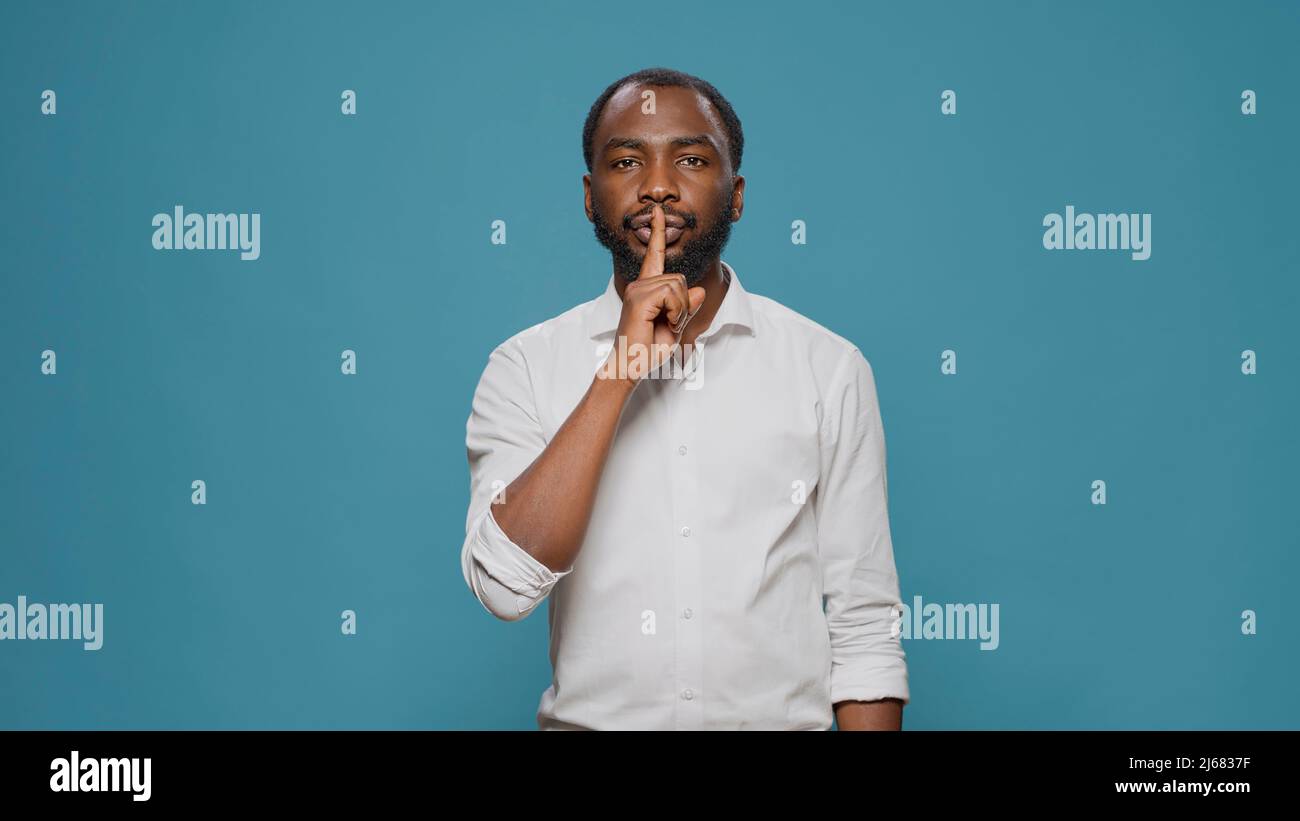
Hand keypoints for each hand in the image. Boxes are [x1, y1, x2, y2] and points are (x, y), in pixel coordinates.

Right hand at [600, 204, 705, 383]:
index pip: (654, 255)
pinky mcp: (640, 298)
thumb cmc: (647, 349)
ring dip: (679, 310)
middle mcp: (640, 284)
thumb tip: (699, 291)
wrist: (630, 365)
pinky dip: (676, 313)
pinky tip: (664, 323)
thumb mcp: (676, 326)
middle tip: (669, 324)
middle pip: (679, 279)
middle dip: (683, 305)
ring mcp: (638, 289)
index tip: (658, 211)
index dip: (658, 232)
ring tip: (664, 325)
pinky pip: (673, 295)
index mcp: (646, 288)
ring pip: (678, 286)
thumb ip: (686, 307)